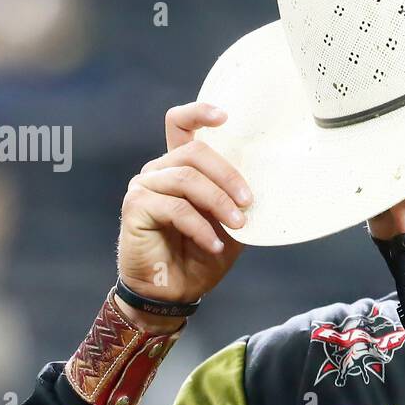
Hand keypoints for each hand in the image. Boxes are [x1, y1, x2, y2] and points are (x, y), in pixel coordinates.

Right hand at [116, 102, 249, 328]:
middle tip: (249, 202)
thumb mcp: (230, 224)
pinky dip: (200, 226)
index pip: (180, 125)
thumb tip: (270, 182)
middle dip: (228, 176)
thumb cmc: (201, 255)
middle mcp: (159, 171)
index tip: (225, 116)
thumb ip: (239, 200)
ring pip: (187, 178)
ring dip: (219, 202)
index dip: (199, 112)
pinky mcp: (135, 207)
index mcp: (180, 167)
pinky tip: (213, 244)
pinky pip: (175, 207)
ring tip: (237, 226)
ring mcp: (144, 187)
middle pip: (194, 151)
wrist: (174, 291)